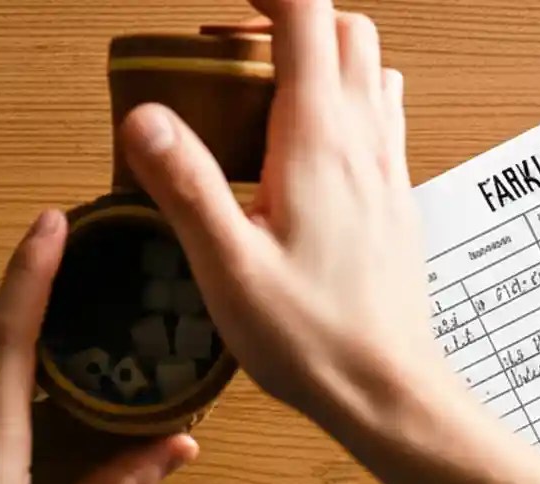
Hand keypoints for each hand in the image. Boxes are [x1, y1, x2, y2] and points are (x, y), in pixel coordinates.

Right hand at [120, 0, 446, 425]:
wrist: (388, 389)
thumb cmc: (313, 339)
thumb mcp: (227, 267)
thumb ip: (186, 184)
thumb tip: (145, 116)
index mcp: (319, 143)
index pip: (307, 16)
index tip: (226, 6)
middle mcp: (363, 142)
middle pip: (346, 29)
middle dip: (289, 17)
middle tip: (232, 48)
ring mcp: (387, 168)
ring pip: (370, 68)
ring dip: (324, 53)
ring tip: (268, 88)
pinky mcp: (394, 199)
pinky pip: (380, 117)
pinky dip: (347, 98)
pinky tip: (307, 146)